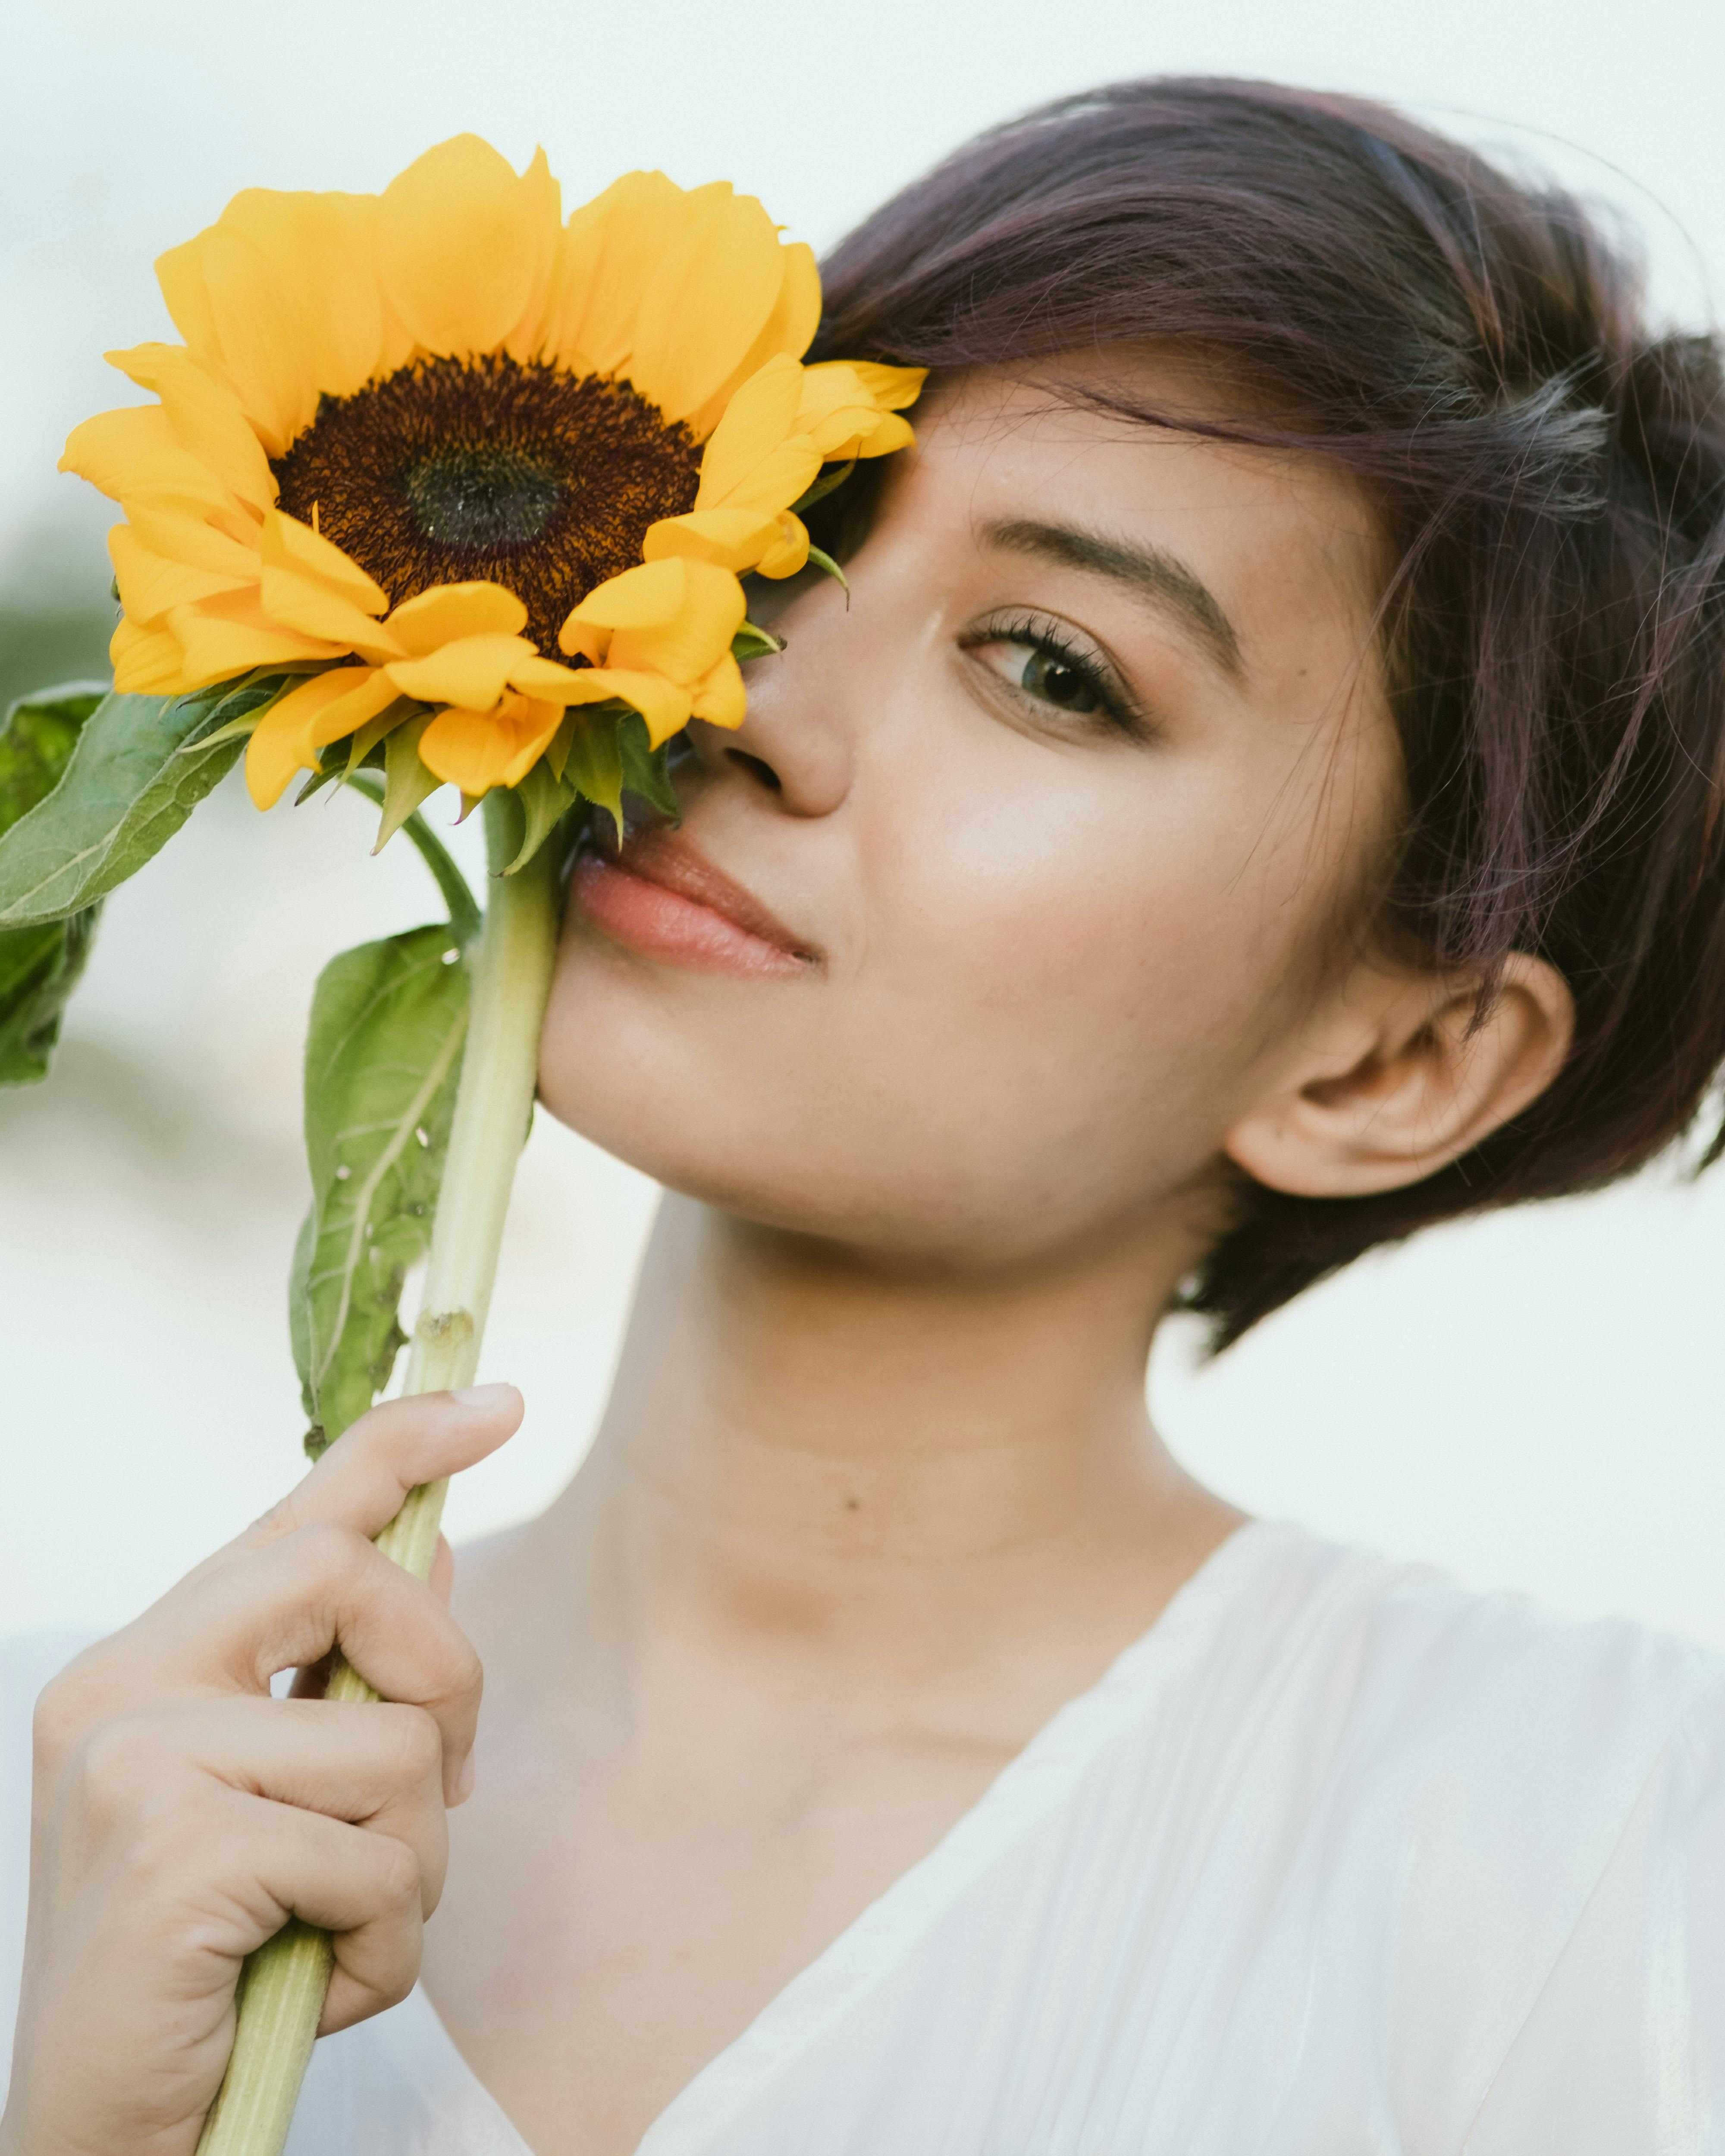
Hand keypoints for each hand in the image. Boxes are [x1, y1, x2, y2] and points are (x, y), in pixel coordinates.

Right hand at [0, 1384, 522, 2155]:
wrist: (102, 2128)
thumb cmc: (210, 1960)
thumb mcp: (289, 1799)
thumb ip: (347, 1681)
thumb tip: (441, 1549)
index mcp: (147, 1661)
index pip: (295, 1513)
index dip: (405, 1445)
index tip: (497, 1402)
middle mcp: (122, 1686)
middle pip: (358, 1584)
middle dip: (446, 1686)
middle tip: (438, 1792)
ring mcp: (136, 1762)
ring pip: (395, 1752)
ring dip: (409, 1867)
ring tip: (330, 1930)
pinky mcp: (175, 1850)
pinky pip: (376, 1864)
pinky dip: (379, 1947)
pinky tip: (307, 1986)